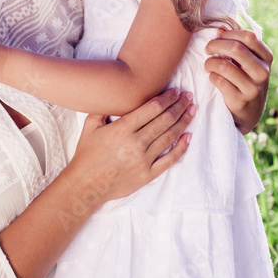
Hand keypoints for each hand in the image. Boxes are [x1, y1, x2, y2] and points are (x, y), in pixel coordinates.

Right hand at [67, 89, 195, 206]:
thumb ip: (103, 109)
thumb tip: (116, 95)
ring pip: (170, 137)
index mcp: (122, 129)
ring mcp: (143, 160)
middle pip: (165, 120)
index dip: (167, 98)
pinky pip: (170, 159)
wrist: (85, 185)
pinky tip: (188, 136)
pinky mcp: (148, 174)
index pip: (152, 108)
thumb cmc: (87, 154)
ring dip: (183, 122)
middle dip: (179, 106)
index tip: (176, 91)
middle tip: (188, 96)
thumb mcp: (90, 125)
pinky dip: (181, 147)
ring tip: (192, 111)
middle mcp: (135, 143)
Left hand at [204, 29, 272, 133]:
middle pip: (236, 49)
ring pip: (224, 66)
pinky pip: (219, 81)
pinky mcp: (241, 101)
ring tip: (207, 65)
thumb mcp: (249, 63)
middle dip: (215, 45)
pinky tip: (212, 77)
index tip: (218, 36)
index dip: (229, 34)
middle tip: (207, 48)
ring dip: (210, 62)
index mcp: (267, 58)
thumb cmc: (246, 80)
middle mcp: (263, 72)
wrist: (249, 114)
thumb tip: (220, 27)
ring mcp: (253, 88)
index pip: (248, 37)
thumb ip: (238, 45)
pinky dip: (211, 76)